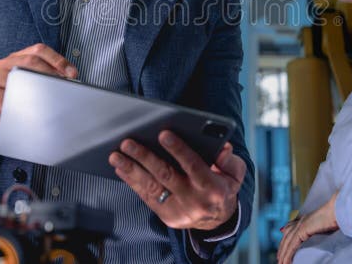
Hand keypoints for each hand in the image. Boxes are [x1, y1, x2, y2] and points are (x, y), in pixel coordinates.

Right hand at [0, 43, 76, 148]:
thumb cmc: (9, 104)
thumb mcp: (27, 87)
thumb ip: (42, 78)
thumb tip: (70, 79)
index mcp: (14, 60)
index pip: (38, 50)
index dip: (58, 59)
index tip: (72, 73)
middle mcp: (3, 66)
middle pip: (31, 60)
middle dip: (52, 73)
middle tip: (65, 86)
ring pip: (21, 76)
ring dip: (40, 86)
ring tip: (52, 97)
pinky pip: (9, 99)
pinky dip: (22, 105)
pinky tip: (29, 111)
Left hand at [108, 130, 245, 231]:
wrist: (219, 219)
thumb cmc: (223, 186)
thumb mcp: (235, 173)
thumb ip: (229, 159)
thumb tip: (223, 147)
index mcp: (212, 187)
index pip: (193, 165)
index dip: (178, 149)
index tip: (163, 133)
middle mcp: (194, 201)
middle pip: (166, 175)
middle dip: (145, 157)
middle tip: (128, 142)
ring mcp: (178, 210)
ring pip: (151, 187)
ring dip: (131, 170)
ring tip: (116, 155)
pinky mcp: (166, 215)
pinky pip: (145, 196)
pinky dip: (131, 181)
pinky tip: (120, 168)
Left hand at [277, 191, 338, 263]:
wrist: (337, 211)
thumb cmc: (336, 217)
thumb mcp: (326, 224)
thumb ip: (318, 229)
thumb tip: (317, 236)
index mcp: (306, 219)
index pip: (291, 228)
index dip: (285, 236)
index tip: (282, 244)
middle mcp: (301, 221)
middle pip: (287, 236)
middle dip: (282, 248)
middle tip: (279, 258)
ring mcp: (301, 225)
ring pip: (288, 242)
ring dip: (284, 253)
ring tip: (282, 263)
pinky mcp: (302, 230)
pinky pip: (292, 245)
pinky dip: (288, 254)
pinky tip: (286, 261)